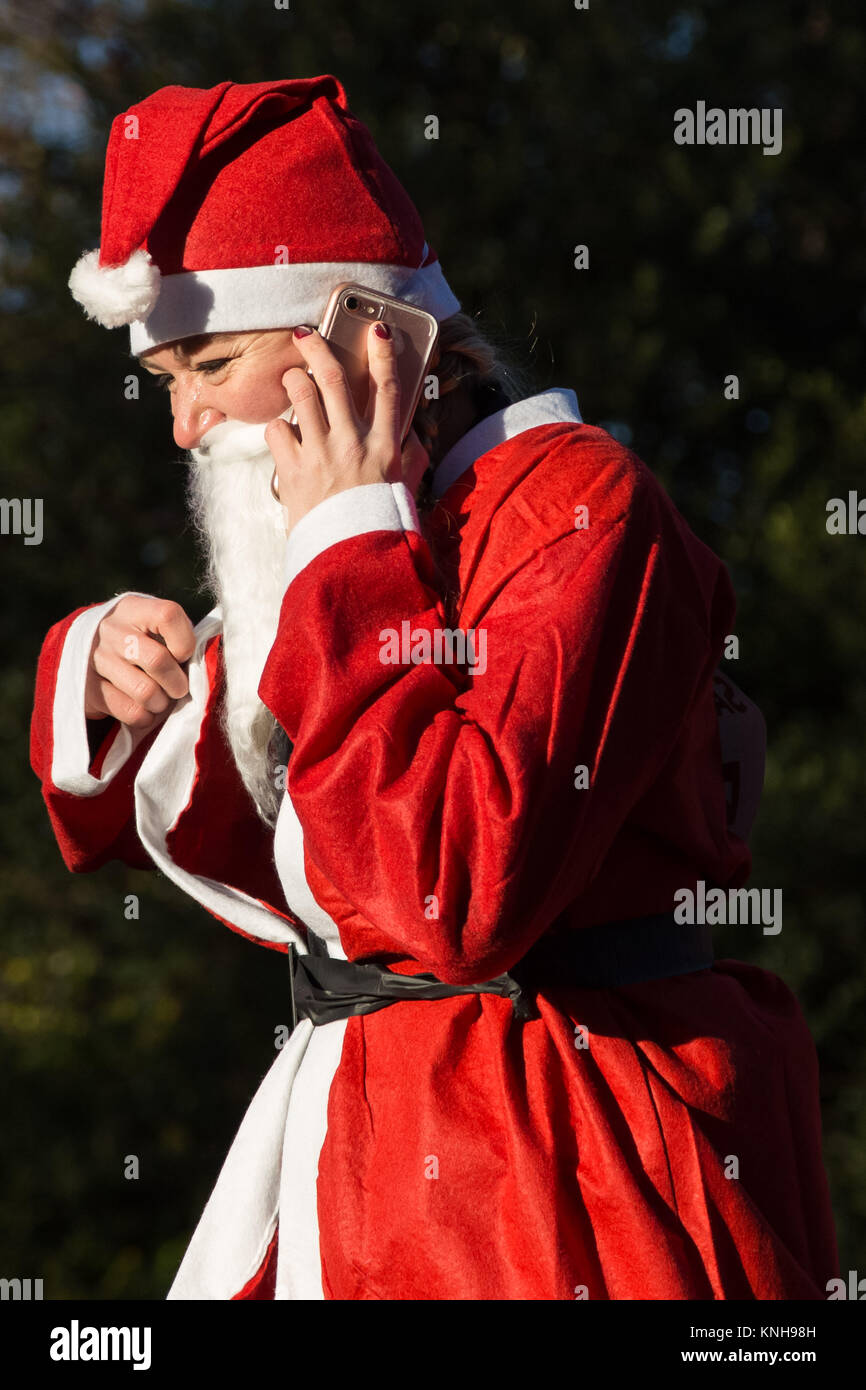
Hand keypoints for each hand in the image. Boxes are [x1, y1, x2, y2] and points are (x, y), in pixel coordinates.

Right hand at [85, 595, 195, 729]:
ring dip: (162, 703)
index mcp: (134, 609)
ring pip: (145, 692)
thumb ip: (180, 636)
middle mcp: (112, 630)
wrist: (87, 650)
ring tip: (160, 698)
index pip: (168, 616)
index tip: (183, 656)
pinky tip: (144, 708)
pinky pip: (131, 712)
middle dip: (177, 683)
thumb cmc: (139, 639)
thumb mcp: (155, 625)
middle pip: (158, 661)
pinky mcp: (89, 689)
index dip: (185, 643)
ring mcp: (98, 659)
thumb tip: (206, 663)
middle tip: (178, 687)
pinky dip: (146, 717)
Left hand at [264, 323, 429, 535]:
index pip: (388, 388)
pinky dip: (279, 428)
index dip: (383, 354)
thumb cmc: (380, 525)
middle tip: (305, 335)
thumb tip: (411, 432)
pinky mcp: (292, 471)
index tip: (376, 330)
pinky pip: (277, 431)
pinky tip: (286, 435)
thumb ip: (409, 456)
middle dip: (317, 347)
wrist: (350, 561)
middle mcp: (352, 444)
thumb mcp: (405, 488)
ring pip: (301, 394)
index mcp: (385, 447)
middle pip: (333, 378)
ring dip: (294, 380)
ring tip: (293, 380)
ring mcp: (320, 455)